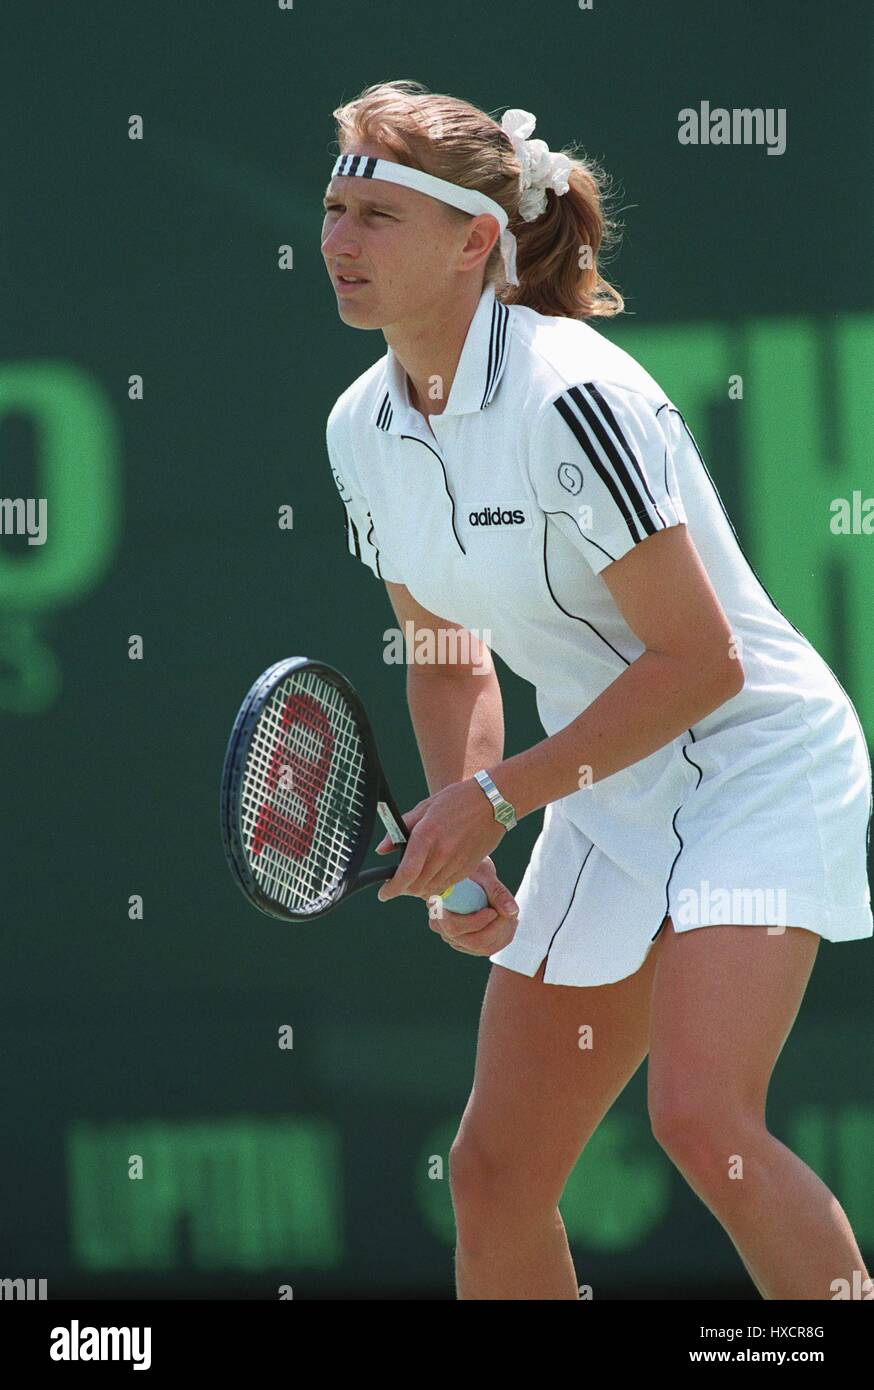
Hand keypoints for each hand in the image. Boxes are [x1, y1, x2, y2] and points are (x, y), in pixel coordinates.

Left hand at [374, 777, 507, 904]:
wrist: (493, 802)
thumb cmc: (457, 800)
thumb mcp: (424, 808)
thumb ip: (400, 830)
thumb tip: (381, 849)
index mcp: (427, 834)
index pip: (406, 873)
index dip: (392, 888)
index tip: (383, 894)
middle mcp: (442, 852)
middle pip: (416, 886)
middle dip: (403, 889)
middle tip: (397, 884)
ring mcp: (457, 862)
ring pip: (431, 889)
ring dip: (418, 889)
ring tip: (413, 880)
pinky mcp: (468, 868)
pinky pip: (446, 885)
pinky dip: (434, 886)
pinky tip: (431, 875)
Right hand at [425, 856, 519, 956]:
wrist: (472, 877)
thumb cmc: (475, 872)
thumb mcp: (486, 876)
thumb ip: (498, 893)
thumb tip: (512, 912)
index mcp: (437, 906)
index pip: (454, 926)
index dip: (476, 923)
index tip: (493, 911)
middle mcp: (440, 926)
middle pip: (470, 941)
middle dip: (495, 929)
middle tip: (509, 915)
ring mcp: (452, 937)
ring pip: (481, 947)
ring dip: (501, 934)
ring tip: (510, 916)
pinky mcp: (465, 943)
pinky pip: (486, 948)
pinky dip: (501, 938)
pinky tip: (508, 923)